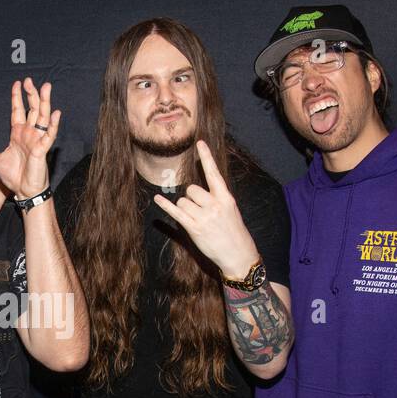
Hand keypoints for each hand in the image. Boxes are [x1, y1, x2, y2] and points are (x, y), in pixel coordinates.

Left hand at [0, 77, 61, 196]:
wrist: (24, 190)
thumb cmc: (15, 177)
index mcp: (18, 134)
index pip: (19, 111)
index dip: (17, 97)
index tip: (17, 84)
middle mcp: (29, 134)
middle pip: (32, 109)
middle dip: (31, 94)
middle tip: (29, 80)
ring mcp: (37, 140)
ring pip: (42, 117)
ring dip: (44, 102)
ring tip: (46, 87)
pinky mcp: (42, 149)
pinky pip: (49, 134)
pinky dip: (53, 124)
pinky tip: (56, 113)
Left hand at [151, 140, 258, 277]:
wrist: (239, 255)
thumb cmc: (234, 233)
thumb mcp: (230, 211)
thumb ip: (217, 199)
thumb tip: (197, 192)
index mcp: (226, 198)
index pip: (214, 173)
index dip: (206, 157)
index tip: (199, 143)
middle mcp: (214, 205)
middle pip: (192, 189)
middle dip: (191, 198)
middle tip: (199, 212)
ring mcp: (204, 217)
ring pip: (183, 202)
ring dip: (185, 209)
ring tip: (197, 221)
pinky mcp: (194, 229)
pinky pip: (176, 213)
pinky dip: (165, 206)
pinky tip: (157, 199)